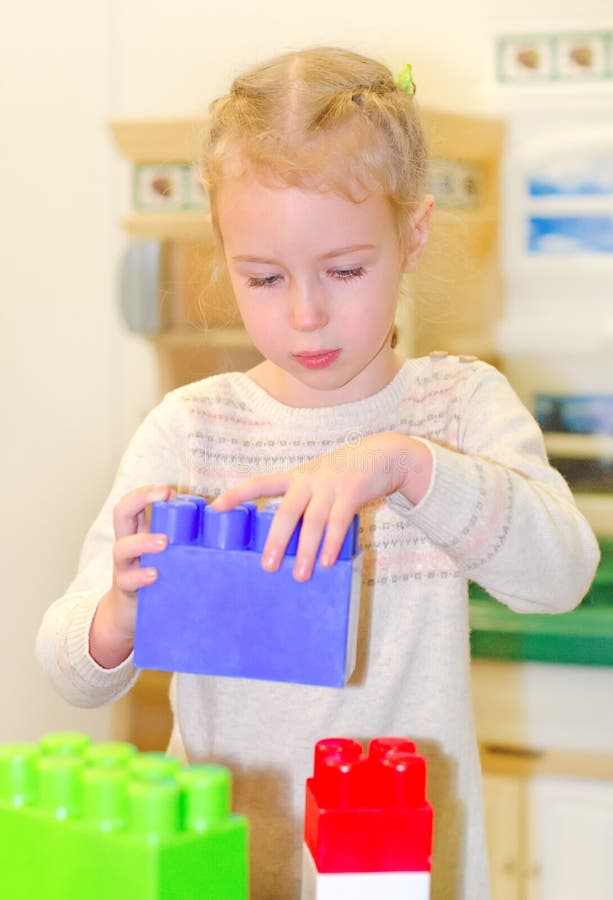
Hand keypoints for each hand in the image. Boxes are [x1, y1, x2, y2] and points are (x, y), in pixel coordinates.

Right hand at [89, 484, 173, 667]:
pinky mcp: (126, 589)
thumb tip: (227, 524)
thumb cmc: (157, 576)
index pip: (134, 502)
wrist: (130, 615)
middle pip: (121, 514)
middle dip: (140, 499)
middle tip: (165, 496)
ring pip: (121, 548)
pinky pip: (129, 580)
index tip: (169, 491)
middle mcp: (127, 545)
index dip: (147, 491)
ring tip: (163, 542)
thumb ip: (185, 538)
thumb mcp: (166, 553)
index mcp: (138, 532)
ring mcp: (124, 567)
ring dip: (142, 542)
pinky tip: (154, 575)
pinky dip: (140, 576)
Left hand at [211, 433, 431, 580]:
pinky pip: (339, 521)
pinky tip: (326, 561)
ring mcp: (330, 485)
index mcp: (296, 478)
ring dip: (306, 550)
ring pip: (313, 520)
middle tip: (268, 566)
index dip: (237, 494)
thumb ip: (304, 505)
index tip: (215, 507)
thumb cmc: (343, 476)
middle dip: (276, 539)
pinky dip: (332, 543)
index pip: (260, 483)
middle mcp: (309, 480)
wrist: (381, 455)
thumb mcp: (318, 482)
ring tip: (300, 575)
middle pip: (286, 511)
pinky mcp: (352, 491)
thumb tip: (288, 545)